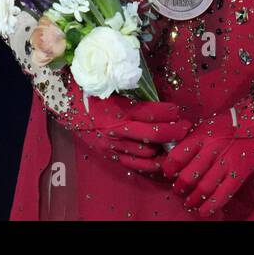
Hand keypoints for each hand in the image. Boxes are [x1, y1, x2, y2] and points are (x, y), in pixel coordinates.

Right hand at [68, 93, 192, 175]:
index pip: (151, 113)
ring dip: (164, 148)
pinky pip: (135, 166)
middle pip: (153, 135)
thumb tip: (160, 99)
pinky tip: (161, 158)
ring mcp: (114, 146)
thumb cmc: (93, 94)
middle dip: (174, 131)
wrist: (68, 108)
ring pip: (147, 153)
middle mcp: (117, 130)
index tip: (178, 110)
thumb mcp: (113, 88)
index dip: (169, 112)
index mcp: (118, 110)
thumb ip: (136, 95)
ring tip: (175, 142)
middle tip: (185, 127)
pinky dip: (151, 164)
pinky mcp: (111, 156)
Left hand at [160, 111, 253, 216]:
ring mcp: (226, 163)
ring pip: (204, 187)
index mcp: (201, 136)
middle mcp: (212, 150)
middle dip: (180, 187)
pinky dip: (211, 206)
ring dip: (193, 199)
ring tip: (189, 202)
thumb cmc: (229, 124)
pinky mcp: (239, 173)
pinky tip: (203, 211)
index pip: (177, 156)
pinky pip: (223, 194)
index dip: (169, 169)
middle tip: (178, 190)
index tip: (169, 174)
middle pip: (188, 175)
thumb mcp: (207, 126)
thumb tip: (175, 158)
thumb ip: (193, 141)